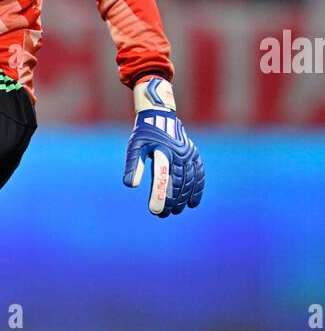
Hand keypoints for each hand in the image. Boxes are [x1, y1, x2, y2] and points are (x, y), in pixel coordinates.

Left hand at [123, 76, 204, 216]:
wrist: (161, 115)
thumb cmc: (144, 134)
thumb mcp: (134, 147)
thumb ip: (133, 165)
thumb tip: (130, 185)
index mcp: (162, 150)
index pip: (162, 177)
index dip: (159, 195)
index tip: (155, 211)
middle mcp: (178, 153)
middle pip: (176, 183)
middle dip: (170, 201)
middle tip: (162, 215)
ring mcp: (188, 154)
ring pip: (188, 181)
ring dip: (182, 199)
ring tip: (174, 211)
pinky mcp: (194, 155)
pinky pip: (199, 174)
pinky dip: (197, 189)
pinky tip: (192, 203)